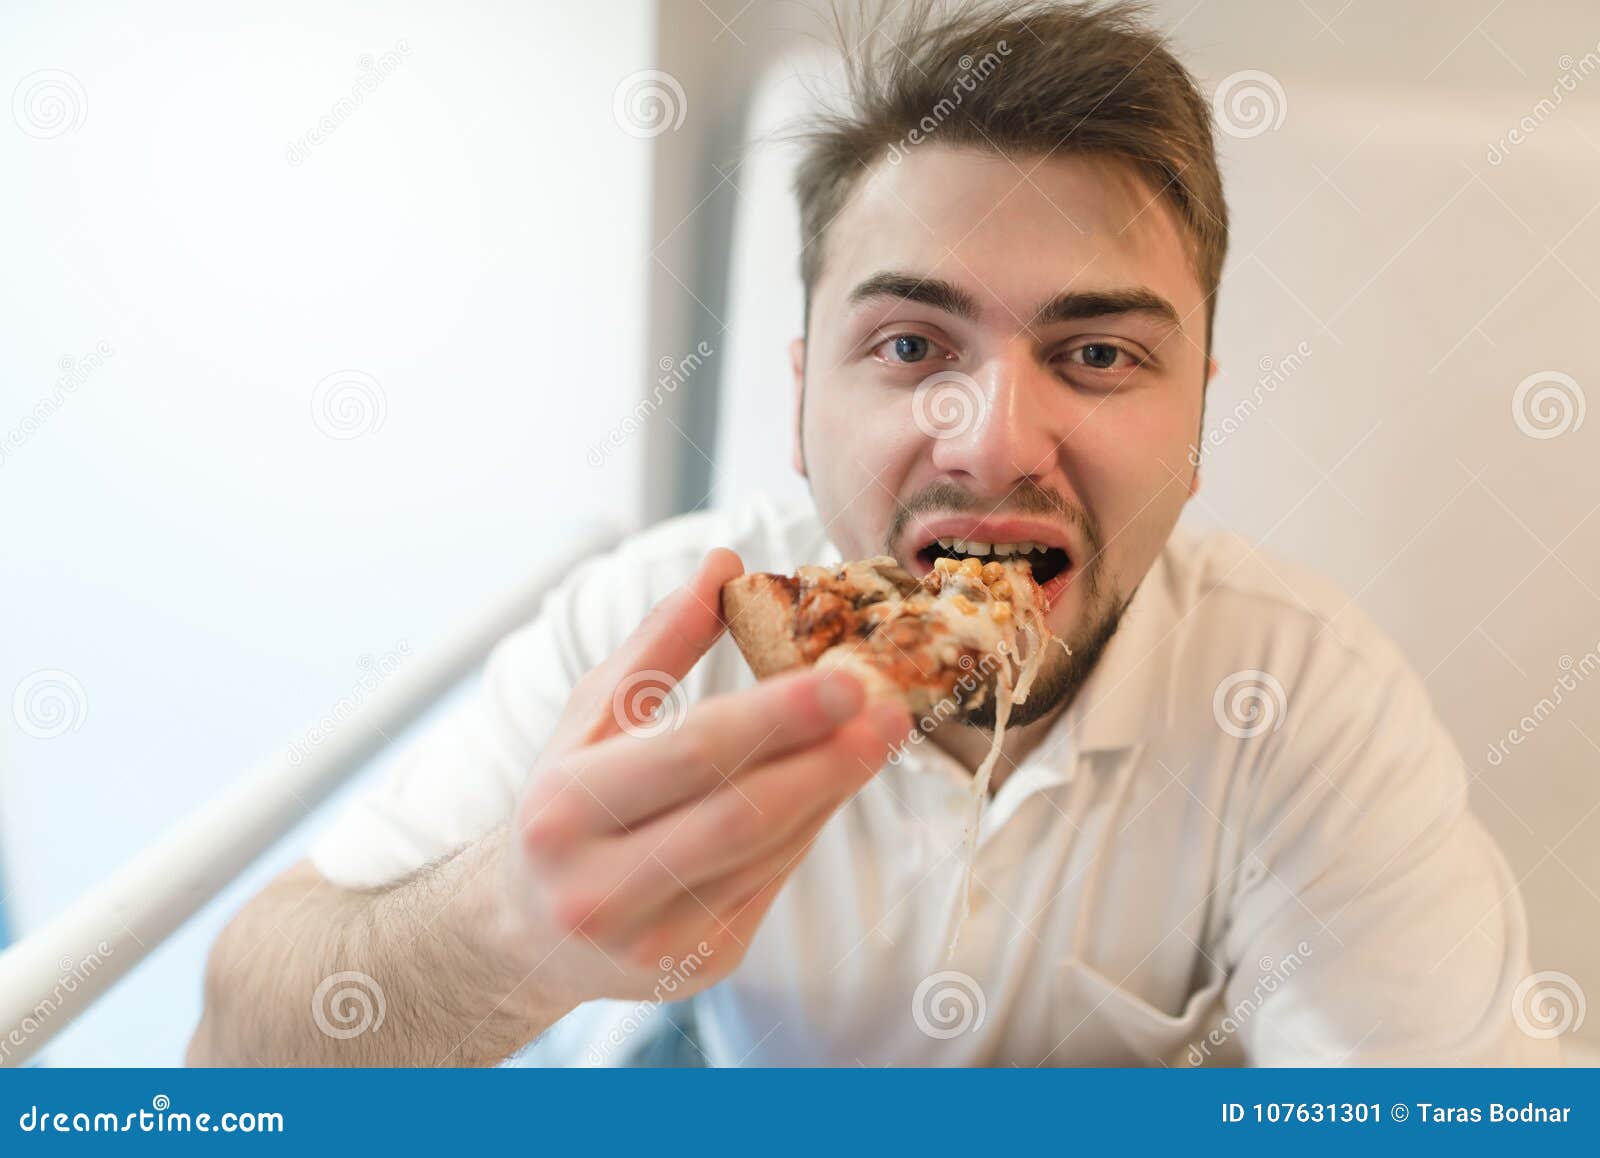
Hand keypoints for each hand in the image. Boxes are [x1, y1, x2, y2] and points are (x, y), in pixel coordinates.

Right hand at [490, 549, 910, 1008]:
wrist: (525, 931)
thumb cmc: (567, 799)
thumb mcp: (592, 715)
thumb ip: (660, 641)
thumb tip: (726, 562)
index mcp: (566, 810)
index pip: (691, 754)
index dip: (776, 718)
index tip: (846, 680)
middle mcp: (600, 887)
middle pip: (742, 816)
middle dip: (827, 761)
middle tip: (889, 712)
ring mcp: (650, 941)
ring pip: (767, 852)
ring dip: (829, 790)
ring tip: (875, 736)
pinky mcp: (695, 966)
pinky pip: (771, 883)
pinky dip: (806, 827)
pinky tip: (830, 782)